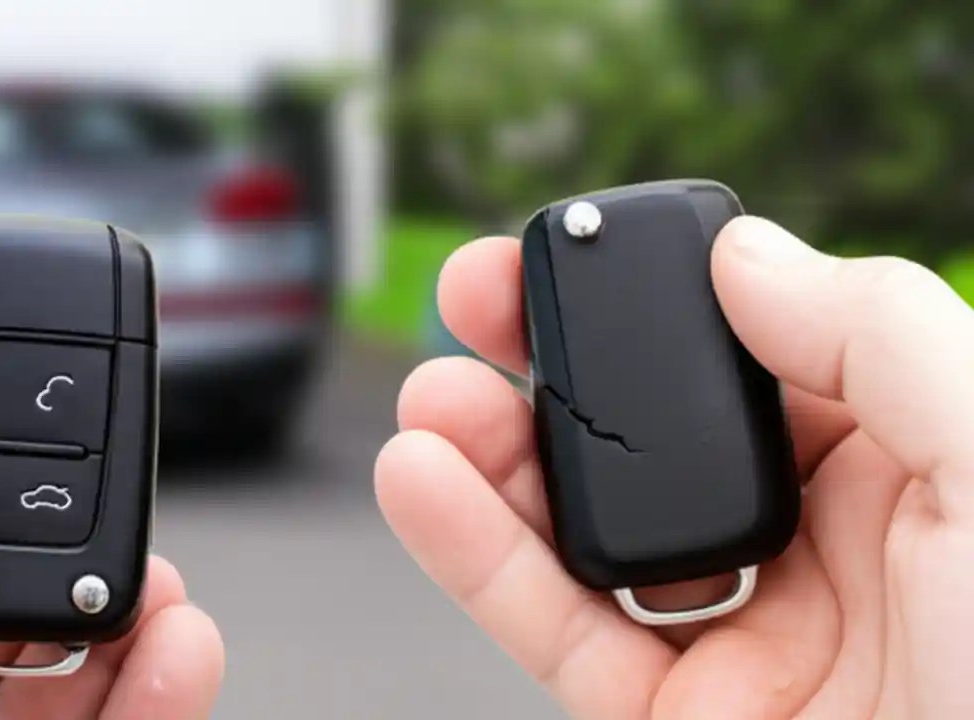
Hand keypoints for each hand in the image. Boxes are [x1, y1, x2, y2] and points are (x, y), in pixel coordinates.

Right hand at [376, 217, 973, 718]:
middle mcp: (811, 543)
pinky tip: (429, 486)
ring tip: (434, 401)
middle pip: (647, 429)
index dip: (656, 293)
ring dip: (491, 456)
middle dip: (550, 360)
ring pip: (583, 525)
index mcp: (903, 465)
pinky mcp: (669, 717)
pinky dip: (477, 557)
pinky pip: (556, 627)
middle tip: (477, 301)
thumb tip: (750, 257)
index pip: (751, 348)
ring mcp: (734, 633)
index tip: (585, 249)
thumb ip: (880, 338)